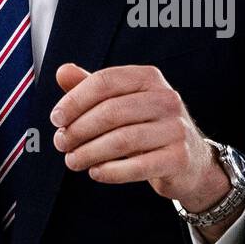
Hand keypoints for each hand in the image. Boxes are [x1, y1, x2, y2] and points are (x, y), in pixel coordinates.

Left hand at [50, 62, 227, 209]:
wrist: (188, 160)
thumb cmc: (146, 126)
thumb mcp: (120, 101)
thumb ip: (91, 88)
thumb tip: (62, 71)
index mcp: (148, 78)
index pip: (105, 81)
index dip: (74, 100)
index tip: (56, 119)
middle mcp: (166, 99)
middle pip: (111, 111)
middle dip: (78, 129)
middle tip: (61, 143)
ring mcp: (175, 128)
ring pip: (122, 140)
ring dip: (89, 152)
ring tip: (73, 160)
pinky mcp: (178, 158)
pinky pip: (137, 166)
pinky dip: (110, 171)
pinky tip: (95, 172)